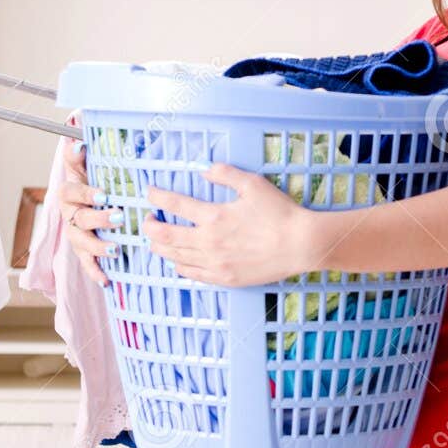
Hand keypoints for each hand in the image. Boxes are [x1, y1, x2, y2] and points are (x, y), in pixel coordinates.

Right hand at [58, 112, 119, 286]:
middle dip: (97, 219)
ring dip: (97, 246)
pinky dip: (95, 272)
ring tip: (115, 248)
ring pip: (81, 241)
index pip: (72, 189)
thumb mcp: (88, 162)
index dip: (86, 192)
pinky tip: (107, 279)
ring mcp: (75, 233)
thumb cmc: (93, 179)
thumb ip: (82, 147)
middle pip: (78, 217)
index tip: (103, 194)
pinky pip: (85, 263)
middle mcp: (69, 212)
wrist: (90, 200)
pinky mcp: (82, 250)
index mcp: (71, 190)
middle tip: (117, 217)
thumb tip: (75, 122)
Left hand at [144, 163, 318, 285]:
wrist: (300, 245)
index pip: (175, 204)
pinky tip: (177, 262)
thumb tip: (205, 169)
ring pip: (176, 257)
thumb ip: (226, 174)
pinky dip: (179, 266)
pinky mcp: (225, 278)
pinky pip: (193, 274)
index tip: (149, 192)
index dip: (157, 197)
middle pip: (166, 235)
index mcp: (214, 216)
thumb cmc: (280, 213)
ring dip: (161, 247)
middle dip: (150, 226)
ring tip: (156, 241)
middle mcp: (209, 242)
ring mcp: (215, 263)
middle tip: (147, 220)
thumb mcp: (253, 184)